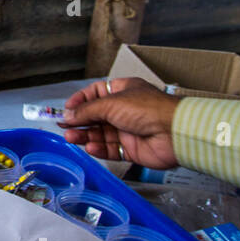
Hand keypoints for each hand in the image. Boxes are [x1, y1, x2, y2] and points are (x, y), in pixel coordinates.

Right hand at [60, 76, 179, 167]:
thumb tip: (69, 114)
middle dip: (80, 121)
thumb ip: (87, 110)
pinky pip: (111, 149)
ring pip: (101, 134)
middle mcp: (125, 109)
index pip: (96, 93)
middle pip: (96, 116)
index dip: (80, 101)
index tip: (67, 109)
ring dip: (86, 136)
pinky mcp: (132, 149)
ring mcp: (129, 130)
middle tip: (65, 126)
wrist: (174, 133)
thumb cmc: (150, 110)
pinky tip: (90, 147)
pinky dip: (100, 149)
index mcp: (123, 91)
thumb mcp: (111, 103)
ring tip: (71, 137)